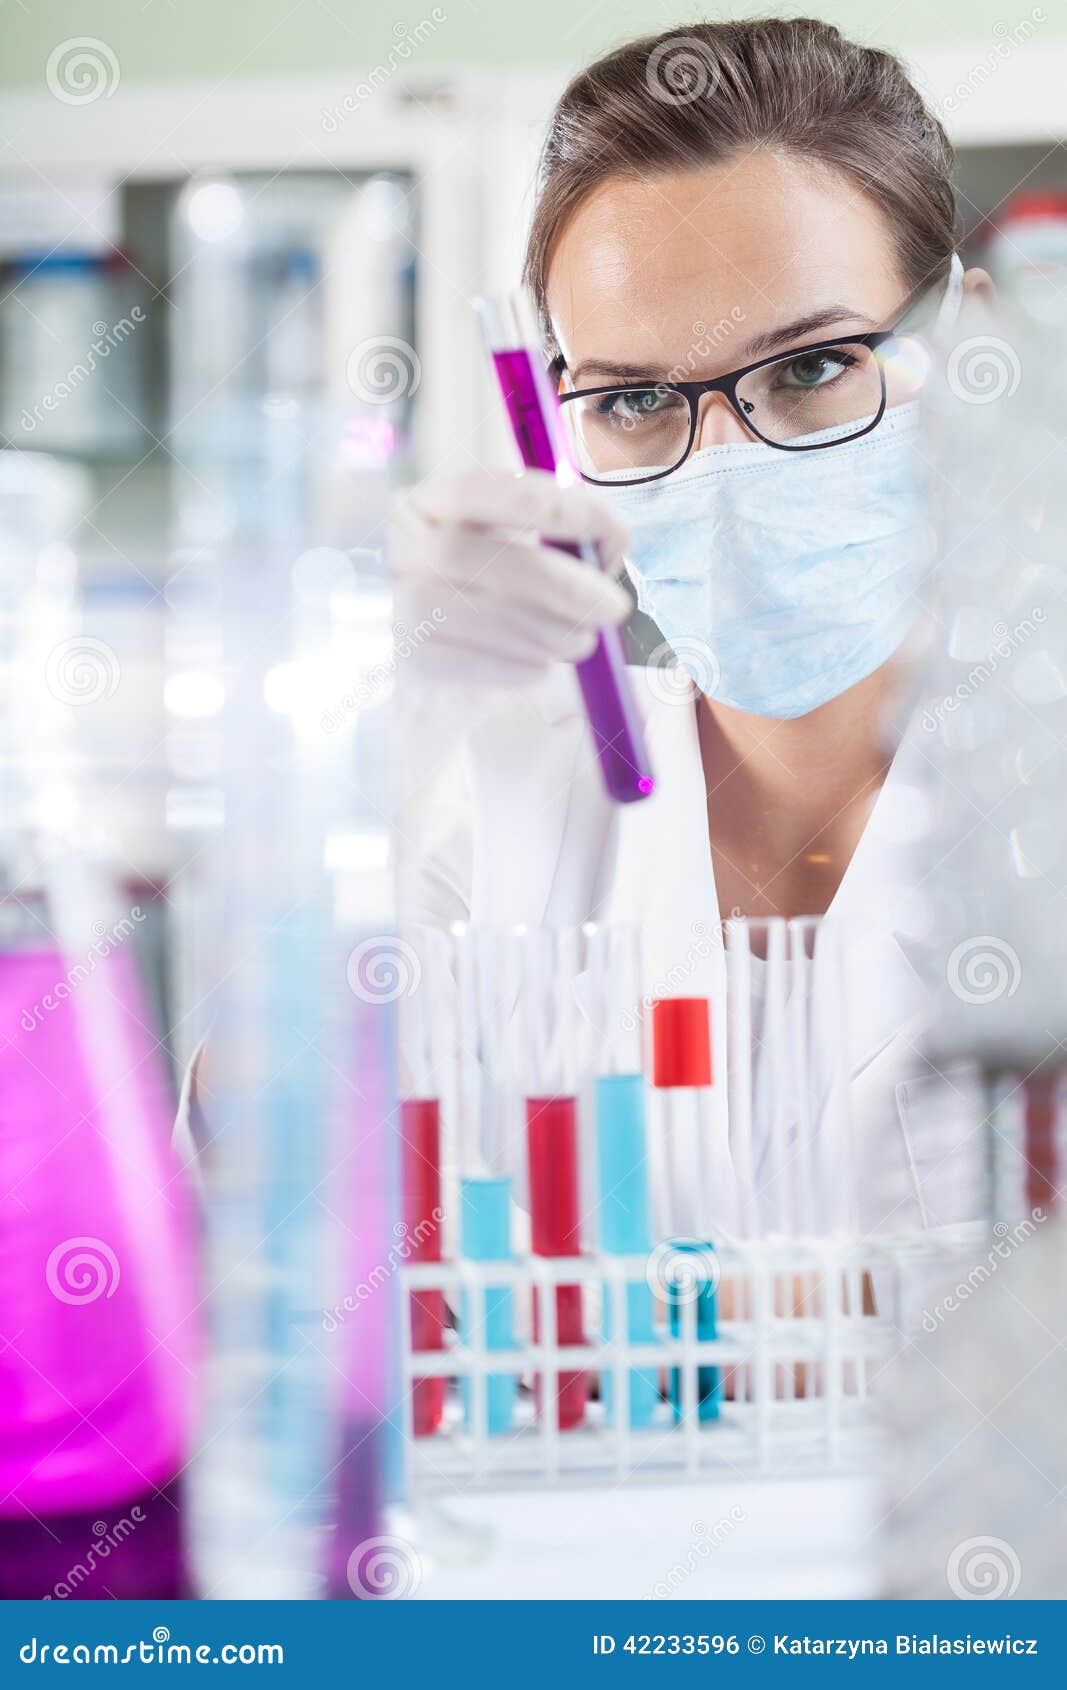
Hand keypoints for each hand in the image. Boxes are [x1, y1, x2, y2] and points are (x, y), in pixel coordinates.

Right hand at [389, 468, 631, 688]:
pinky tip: (543, 662)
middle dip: (556, 584)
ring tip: (583, 641)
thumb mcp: (528, 532)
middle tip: (614, 607)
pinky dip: (520, 665)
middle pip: (474, 558)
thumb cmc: (501, 567)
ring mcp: (403, 602)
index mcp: (431, 500)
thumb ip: (571, 526)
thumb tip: (611, 543)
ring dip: (546, 632)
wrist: (449, 624)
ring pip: (476, 615)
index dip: (550, 506)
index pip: (485, 491)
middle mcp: (404, 546)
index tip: (609, 529)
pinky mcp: (414, 655)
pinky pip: (473, 662)